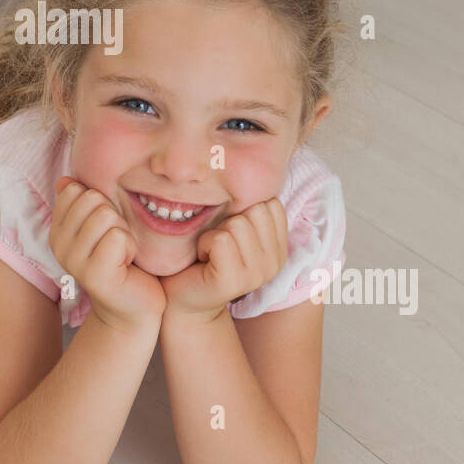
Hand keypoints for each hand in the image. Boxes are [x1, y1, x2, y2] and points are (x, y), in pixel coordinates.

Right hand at [49, 176, 166, 329]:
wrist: (133, 307)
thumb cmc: (121, 261)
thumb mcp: (101, 227)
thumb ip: (82, 204)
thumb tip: (66, 180)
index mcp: (58, 231)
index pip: (76, 190)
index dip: (101, 203)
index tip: (105, 229)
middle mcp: (59, 245)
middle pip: (92, 198)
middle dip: (114, 216)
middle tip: (116, 243)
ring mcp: (73, 261)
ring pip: (105, 215)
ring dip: (124, 232)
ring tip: (122, 253)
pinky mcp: (93, 275)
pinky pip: (116, 236)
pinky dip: (129, 247)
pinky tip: (126, 265)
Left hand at [160, 198, 288, 323]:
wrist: (184, 297)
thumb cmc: (207, 256)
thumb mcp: (235, 229)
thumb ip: (250, 208)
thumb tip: (252, 166)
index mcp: (279, 247)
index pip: (271, 203)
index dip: (244, 208)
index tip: (231, 231)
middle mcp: (275, 262)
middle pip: (255, 210)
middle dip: (229, 219)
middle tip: (219, 244)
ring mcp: (257, 274)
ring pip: (238, 224)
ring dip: (215, 233)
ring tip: (210, 252)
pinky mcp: (233, 281)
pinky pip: (220, 240)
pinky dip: (204, 243)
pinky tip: (203, 259)